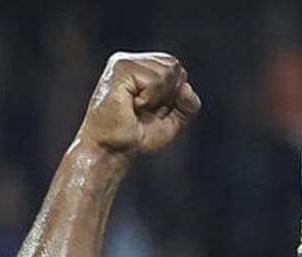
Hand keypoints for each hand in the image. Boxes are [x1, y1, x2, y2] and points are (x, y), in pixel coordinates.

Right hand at [78, 52, 200, 159]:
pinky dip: (148, 100)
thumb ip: (189, 105)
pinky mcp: (120, 68)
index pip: (177, 69)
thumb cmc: (137, 137)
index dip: (173, 95)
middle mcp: (131, 60)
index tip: (151, 110)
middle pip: (174, 66)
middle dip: (167, 95)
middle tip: (143, 110)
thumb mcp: (174, 121)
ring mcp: (124, 62)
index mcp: (142, 67)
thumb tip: (186, 87)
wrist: (113, 150)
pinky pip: (154, 81)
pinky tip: (131, 105)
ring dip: (155, 99)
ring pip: (166, 72)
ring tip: (135, 108)